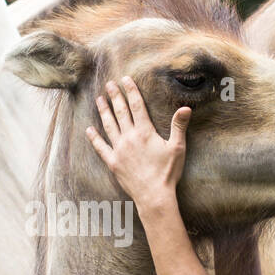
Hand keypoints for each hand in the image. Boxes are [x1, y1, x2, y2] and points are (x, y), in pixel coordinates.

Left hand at [87, 76, 190, 210]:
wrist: (154, 195)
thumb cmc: (167, 173)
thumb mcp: (177, 148)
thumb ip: (179, 126)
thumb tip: (186, 108)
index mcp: (145, 132)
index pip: (136, 105)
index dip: (131, 91)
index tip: (125, 79)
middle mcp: (129, 137)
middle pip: (120, 112)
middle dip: (114, 96)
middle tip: (109, 84)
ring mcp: (119, 150)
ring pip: (109, 126)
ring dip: (104, 111)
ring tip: (99, 100)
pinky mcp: (113, 162)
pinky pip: (101, 148)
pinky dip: (94, 138)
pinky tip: (89, 129)